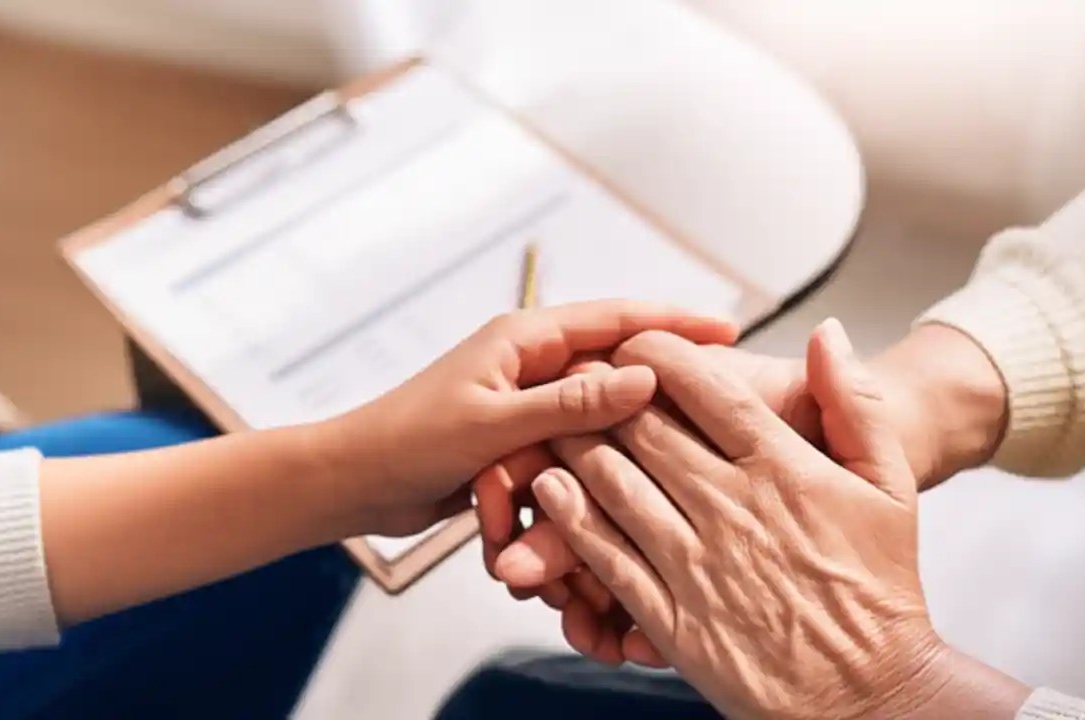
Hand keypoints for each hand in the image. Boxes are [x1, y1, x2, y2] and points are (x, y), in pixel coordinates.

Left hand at [311, 301, 736, 536]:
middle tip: (726, 387)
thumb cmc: (407, 442)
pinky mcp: (521, 437)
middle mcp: (532, 363)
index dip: (675, 323)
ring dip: (631, 425)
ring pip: (600, 409)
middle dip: (666, 372)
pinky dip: (599, 458)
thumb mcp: (494, 422)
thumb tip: (646, 375)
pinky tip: (635, 473)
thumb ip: (570, 403)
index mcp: (525, 339)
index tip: (729, 330)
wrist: (355, 482)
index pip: (617, 319)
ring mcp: (528, 401)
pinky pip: (576, 443)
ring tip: (690, 432)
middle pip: (617, 360)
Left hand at [486, 324, 1007, 596]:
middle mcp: (734, 509)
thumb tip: (828, 333)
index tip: (633, 345)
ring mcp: (698, 564)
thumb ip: (856, 403)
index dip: (656, 357)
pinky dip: (570, 518)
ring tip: (552, 420)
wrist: (869, 693)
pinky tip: (552, 491)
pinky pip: (607, 556)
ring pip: (614, 484)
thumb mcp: (891, 485)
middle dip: (603, 393)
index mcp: (783, 469)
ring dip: (575, 445)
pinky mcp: (673, 618)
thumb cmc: (879, 589)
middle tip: (577, 374)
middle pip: (645, 429)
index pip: (705, 389)